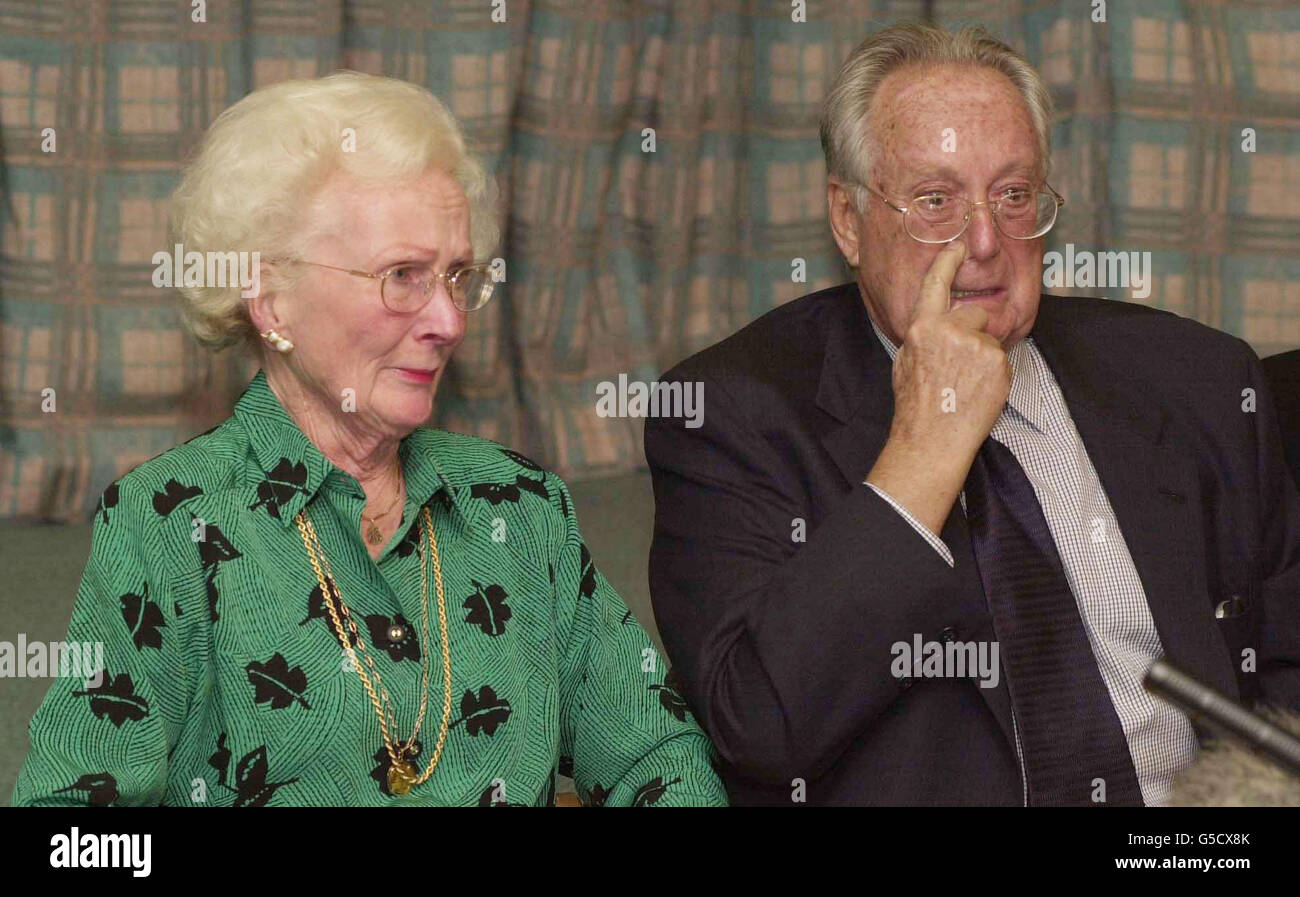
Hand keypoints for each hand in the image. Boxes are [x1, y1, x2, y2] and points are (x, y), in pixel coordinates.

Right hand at [888, 241, 1011, 459]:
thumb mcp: (905, 362)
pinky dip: (994, 373)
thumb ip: (923, 337)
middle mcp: (949, 330)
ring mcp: (975, 345)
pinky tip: (977, 391)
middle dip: (974, 332)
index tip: (959, 246)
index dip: (948, 262)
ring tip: (966, 384)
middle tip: (961, 364)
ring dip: (983, 356)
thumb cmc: (915, 406)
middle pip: (975, 313)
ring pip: (989, 338)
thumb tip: (935, 326)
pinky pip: (1001, 358)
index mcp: (922, 328)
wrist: (932, 439)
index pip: (937, 284)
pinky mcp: (996, 362)